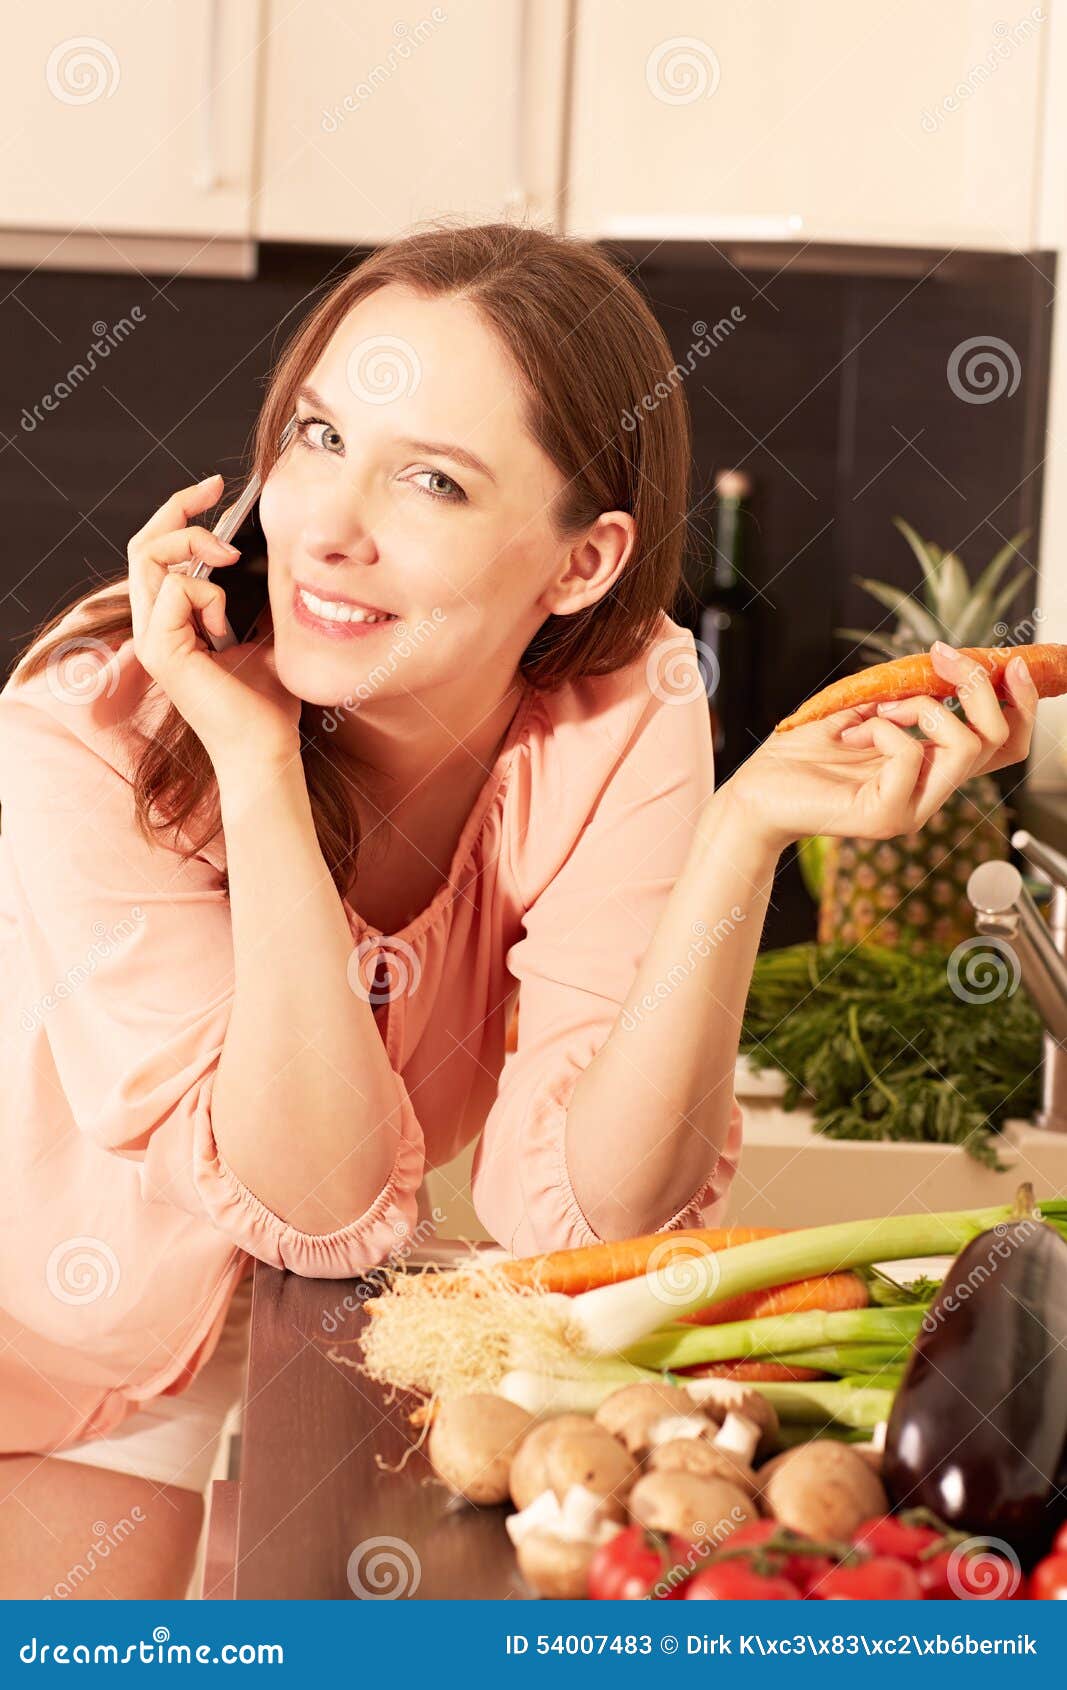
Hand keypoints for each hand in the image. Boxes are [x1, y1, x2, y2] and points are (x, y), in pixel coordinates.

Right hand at [127, 473, 302, 770]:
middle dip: (179, 509)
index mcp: (171, 622)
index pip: (155, 552)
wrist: (266, 749)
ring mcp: (151, 640)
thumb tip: (270, 553)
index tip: (216, 488)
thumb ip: (255, 595)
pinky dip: (208, 594)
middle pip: (142, 543)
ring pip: (150, 557)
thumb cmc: (267, 702)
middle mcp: (152, 628)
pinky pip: (176, 589)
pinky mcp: (162, 651)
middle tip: (215, 490)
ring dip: (195, 545)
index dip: (180, 512)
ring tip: (232, 561)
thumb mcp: (266, 631)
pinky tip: (225, 626)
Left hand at [729, 641, 1037, 853]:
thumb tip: (946, 663)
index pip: (1004, 745)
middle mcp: (930, 793)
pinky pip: (909, 756)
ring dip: (924, 708)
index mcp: (931, 770)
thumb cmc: (800, 757)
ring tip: (879, 709)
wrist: (753, 795)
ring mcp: (911, 808)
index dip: (1022, 704)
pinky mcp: (885, 816)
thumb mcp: (861, 711)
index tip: (1011, 663)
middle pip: (998, 739)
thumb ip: (905, 696)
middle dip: (976, 686)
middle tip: (938, 659)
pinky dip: (882, 728)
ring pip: (965, 747)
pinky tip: (851, 734)